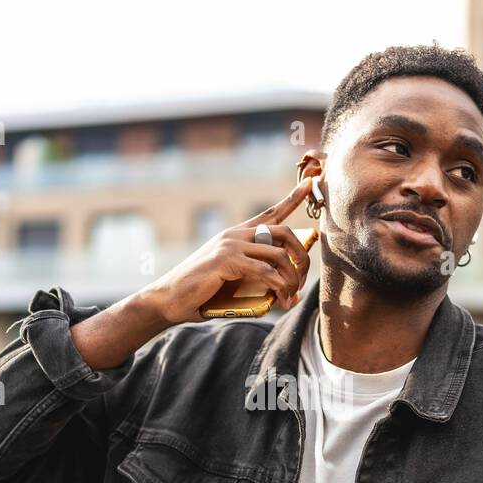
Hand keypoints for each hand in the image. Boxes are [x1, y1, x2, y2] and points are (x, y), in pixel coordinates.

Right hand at [141, 178, 317, 324]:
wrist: (170, 300)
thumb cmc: (201, 293)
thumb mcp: (233, 280)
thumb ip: (257, 279)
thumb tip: (288, 293)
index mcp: (237, 235)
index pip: (270, 213)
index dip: (293, 198)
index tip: (312, 182)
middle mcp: (236, 234)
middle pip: (284, 233)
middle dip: (302, 256)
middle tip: (302, 281)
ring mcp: (230, 245)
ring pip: (279, 254)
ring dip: (291, 278)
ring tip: (290, 297)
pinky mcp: (226, 260)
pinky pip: (265, 270)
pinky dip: (278, 286)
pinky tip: (281, 298)